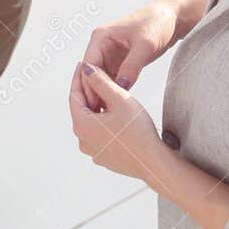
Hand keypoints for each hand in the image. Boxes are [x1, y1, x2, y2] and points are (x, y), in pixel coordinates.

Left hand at [67, 62, 166, 183]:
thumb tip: (86, 69)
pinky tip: (115, 115)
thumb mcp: (119, 99)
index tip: (82, 65)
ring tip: (106, 94)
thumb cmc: (138, 132)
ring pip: (91, 122)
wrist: (153, 162)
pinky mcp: (104, 157)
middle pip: (81, 109)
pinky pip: (99, 134)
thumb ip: (101, 81)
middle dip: (88, 92)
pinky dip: (103, 122)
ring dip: (96, 107)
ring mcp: (93, 151)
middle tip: (94, 76)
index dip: (79, 78)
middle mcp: (83, 140)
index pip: (75, 95)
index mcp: (82, 126)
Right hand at [78, 0, 179, 110]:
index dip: (89, 85)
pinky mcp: (122, 61)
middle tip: (98, 114)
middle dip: (94, 92)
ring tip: (105, 113)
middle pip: (92, 74)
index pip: (89, 65)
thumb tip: (121, 87)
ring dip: (103, 93)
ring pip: (102, 78)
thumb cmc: (157, 22)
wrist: (173, 17)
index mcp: (101, 37)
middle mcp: (102, 45)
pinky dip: (114, 90)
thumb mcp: (145, 44)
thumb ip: (132, 65)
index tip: (94, 103)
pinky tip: (116, 104)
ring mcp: (111, 54)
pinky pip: (114, 78)